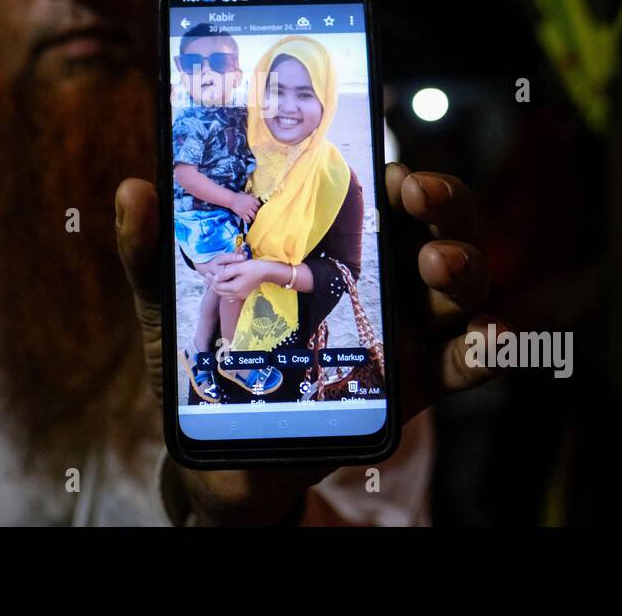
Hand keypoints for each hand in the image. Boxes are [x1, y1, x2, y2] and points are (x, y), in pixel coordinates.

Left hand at [115, 162, 498, 524]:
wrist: (221, 452)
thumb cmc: (203, 360)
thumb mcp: (169, 303)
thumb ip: (150, 250)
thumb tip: (134, 190)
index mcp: (324, 240)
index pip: (374, 190)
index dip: (393, 172)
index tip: (391, 170)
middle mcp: (375, 272)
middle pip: (432, 223)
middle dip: (442, 203)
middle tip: (421, 199)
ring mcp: (401, 326)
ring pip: (456, 282)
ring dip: (463, 264)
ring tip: (439, 266)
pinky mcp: (414, 384)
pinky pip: (462, 361)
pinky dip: (485, 349)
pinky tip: (487, 342)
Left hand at [209, 258, 267, 300]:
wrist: (266, 272)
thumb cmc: (253, 267)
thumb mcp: (239, 267)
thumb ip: (226, 272)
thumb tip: (215, 278)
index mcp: (235, 288)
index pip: (218, 286)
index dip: (211, 280)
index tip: (207, 273)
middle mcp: (236, 295)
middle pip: (220, 292)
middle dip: (212, 284)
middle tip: (207, 276)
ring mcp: (240, 296)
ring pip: (224, 294)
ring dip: (217, 287)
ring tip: (212, 280)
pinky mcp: (243, 295)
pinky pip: (229, 295)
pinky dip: (224, 290)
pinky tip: (222, 284)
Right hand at [230, 192, 259, 222]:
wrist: (231, 199)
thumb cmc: (239, 197)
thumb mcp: (247, 195)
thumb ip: (252, 198)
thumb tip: (257, 201)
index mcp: (252, 199)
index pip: (259, 204)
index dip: (259, 207)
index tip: (258, 208)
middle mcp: (251, 204)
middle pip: (257, 211)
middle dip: (257, 213)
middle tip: (257, 215)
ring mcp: (247, 210)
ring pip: (254, 216)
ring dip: (254, 218)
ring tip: (254, 219)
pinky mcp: (242, 214)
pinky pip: (248, 219)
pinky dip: (249, 221)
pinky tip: (249, 220)